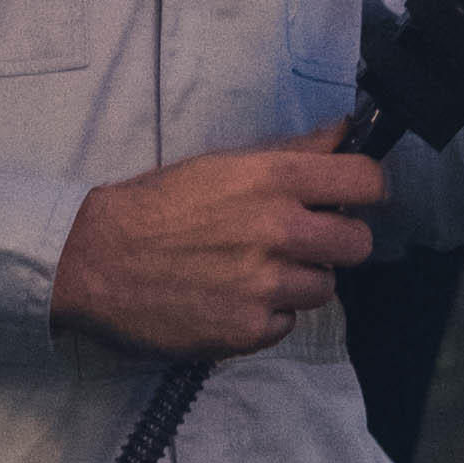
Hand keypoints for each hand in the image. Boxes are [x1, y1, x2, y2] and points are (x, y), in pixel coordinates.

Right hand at [51, 127, 388, 358]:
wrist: (95, 260)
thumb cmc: (155, 205)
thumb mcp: (222, 164)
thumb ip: (291, 153)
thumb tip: (346, 131)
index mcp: (274, 180)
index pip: (366, 181)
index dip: (368, 190)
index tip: (354, 198)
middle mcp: (279, 231)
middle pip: (358, 244)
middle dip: (336, 243)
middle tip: (302, 242)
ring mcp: (267, 286)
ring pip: (323, 288)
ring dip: (298, 282)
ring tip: (252, 272)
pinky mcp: (249, 331)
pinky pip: (286, 324)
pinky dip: (266, 316)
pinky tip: (230, 299)